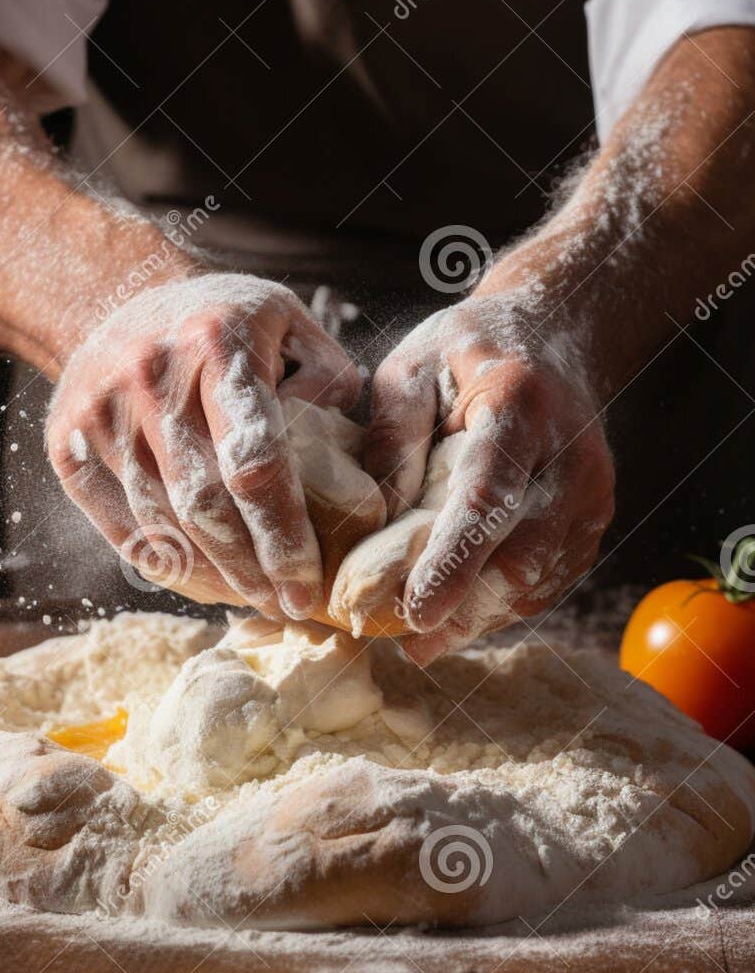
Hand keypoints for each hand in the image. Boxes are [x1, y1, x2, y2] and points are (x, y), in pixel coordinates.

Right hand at [47, 273, 360, 616]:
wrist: (118, 294)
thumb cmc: (227, 321)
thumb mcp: (292, 326)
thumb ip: (330, 387)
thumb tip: (349, 472)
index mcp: (217, 342)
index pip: (255, 462)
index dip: (283, 536)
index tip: (308, 584)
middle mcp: (151, 375)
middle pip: (203, 503)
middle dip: (250, 569)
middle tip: (286, 606)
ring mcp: (101, 411)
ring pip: (161, 523)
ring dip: (211, 576)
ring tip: (251, 597)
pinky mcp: (68, 444)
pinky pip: (121, 526)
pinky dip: (166, 566)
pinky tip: (204, 581)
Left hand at [364, 295, 614, 662]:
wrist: (557, 328)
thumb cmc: (470, 349)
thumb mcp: (412, 364)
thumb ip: (391, 434)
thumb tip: (377, 517)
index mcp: (520, 404)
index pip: (488, 497)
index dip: (452, 562)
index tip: (415, 612)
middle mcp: (570, 453)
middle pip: (523, 554)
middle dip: (466, 609)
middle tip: (409, 643)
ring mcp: (593, 489)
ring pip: (541, 577)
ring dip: (483, 617)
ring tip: (425, 641)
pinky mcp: (595, 516)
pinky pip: (552, 577)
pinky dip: (507, 603)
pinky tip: (463, 617)